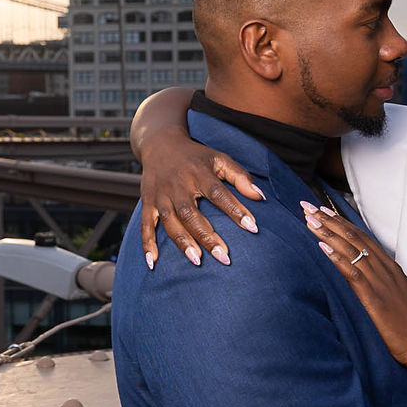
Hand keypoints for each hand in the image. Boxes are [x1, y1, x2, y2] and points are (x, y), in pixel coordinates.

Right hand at [138, 129, 262, 268]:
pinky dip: (148, 243)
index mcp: (198, 173)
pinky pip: (145, 225)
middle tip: (224, 257)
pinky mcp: (147, 202)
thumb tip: (261, 197)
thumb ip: (240, 177)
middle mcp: (178, 185)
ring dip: (183, 241)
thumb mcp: (219, 159)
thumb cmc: (196, 157)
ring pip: (170, 221)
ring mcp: (161, 195)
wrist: (160, 144)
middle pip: (191, 213)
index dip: (235, 210)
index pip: (218, 193)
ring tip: (197, 261)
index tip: (252, 227)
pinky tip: (153, 262)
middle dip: (207, 236)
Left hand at [307, 201, 406, 368]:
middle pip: (354, 237)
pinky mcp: (374, 299)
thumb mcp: (397, 297)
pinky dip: (337, 258)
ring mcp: (380, 282)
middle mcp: (385, 270)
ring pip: (351, 250)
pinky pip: (353, 274)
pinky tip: (323, 247)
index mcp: (390, 268)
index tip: (324, 210)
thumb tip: (366, 277)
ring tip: (310, 220)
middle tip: (308, 206)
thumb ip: (383, 283)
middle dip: (330, 220)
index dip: (342, 222)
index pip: (362, 238)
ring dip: (328, 233)